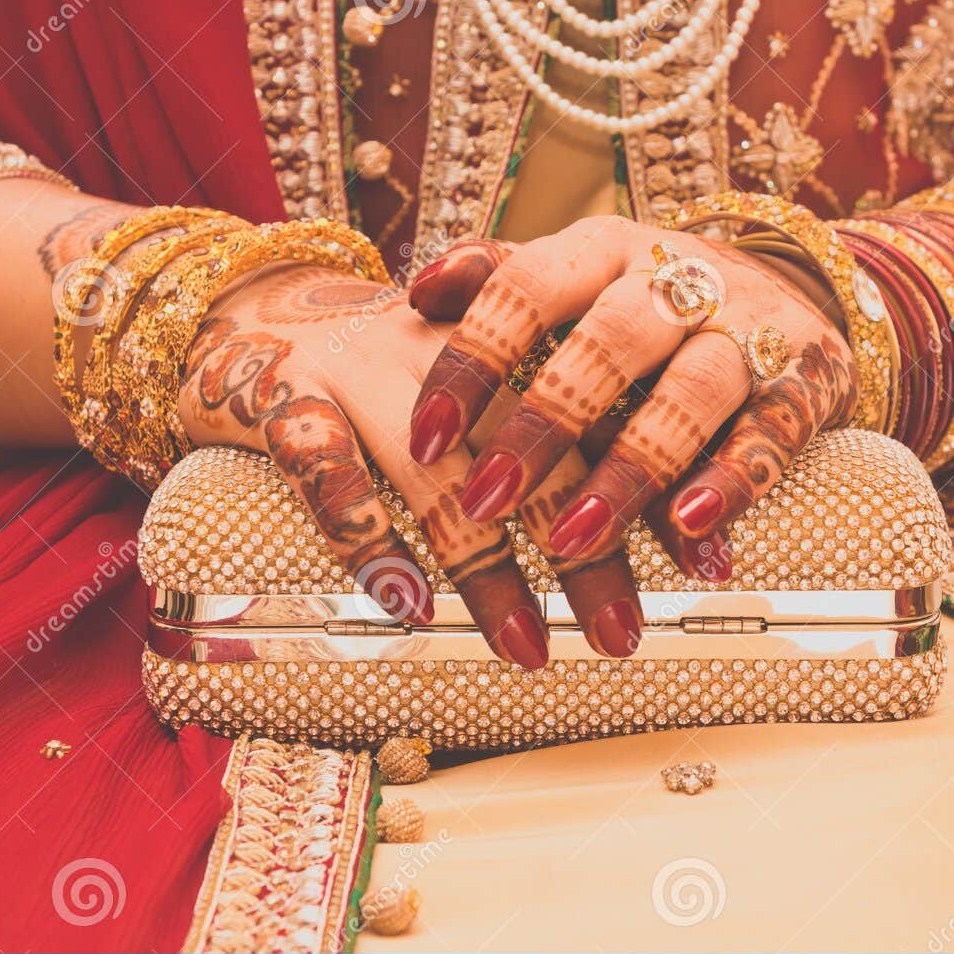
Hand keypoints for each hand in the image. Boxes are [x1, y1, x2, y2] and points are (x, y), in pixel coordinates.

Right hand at [177, 264, 648, 666]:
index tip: (703, 564)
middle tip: (621, 633)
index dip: (651, 492)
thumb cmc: (383, 373)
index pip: (597, 414)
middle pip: (533, 450)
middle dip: (585, 551)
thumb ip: (549, 434)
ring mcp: (359, 370)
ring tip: (527, 645)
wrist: (249, 308)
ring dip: (488, 569)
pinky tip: (408, 602)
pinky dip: (369, 540)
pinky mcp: (284, 395)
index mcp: (500, 335)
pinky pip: (330, 474)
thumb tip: (656, 528)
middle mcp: (440, 345)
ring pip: (439, 474)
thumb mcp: (473, 381)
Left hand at [407, 217, 856, 561]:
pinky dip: (733, 483)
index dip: (474, 362)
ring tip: (576, 541)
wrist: (793, 289)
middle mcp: (676, 278)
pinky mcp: (805, 380)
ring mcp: (747, 328)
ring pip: (693, 391)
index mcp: (603, 250)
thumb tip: (421, 291)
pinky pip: (772, 433)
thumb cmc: (646, 301)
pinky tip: (693, 534)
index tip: (426, 437)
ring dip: (632, 470)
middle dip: (543, 427)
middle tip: (485, 504)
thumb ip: (499, 281)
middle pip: (610, 342)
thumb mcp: (574, 276)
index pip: (529, 289)